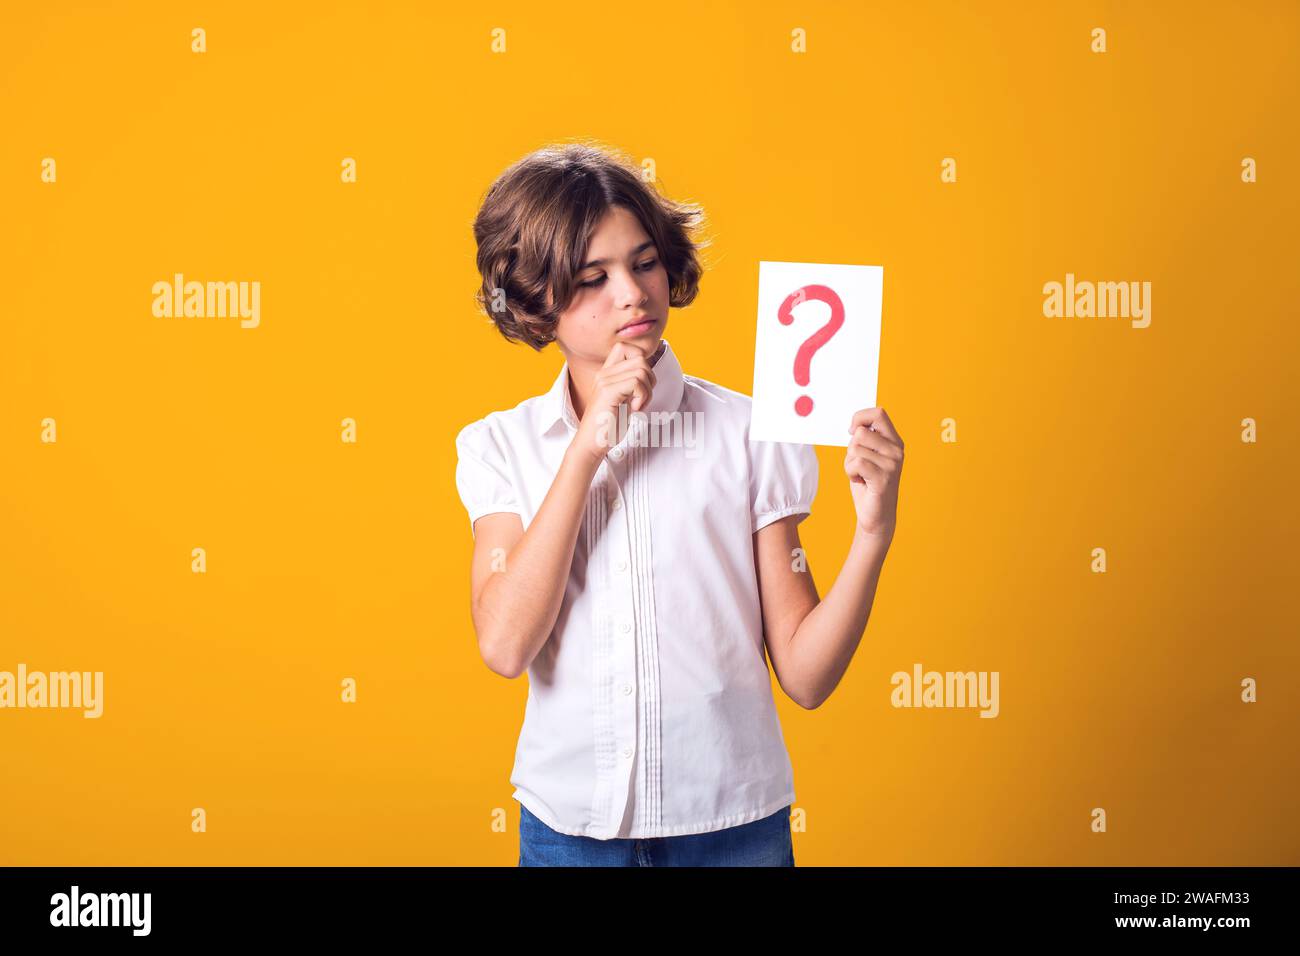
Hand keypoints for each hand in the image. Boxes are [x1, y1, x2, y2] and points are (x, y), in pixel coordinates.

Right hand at [570, 340, 656, 464]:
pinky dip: (643, 396)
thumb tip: (648, 374)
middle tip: (642, 397)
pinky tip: (635, 409)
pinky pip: (636, 382)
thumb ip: (630, 385)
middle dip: (650, 378)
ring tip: (638, 405)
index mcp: (606, 374)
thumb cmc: (608, 426)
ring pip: (641, 369)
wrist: (591, 444)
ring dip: (648, 389)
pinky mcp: (608, 392)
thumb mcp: (622, 400)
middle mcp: (604, 374)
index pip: (626, 347)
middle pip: (639, 357)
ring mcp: (604, 381)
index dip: (641, 360)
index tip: (642, 383)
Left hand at [845, 407, 902, 540]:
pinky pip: (856, 463)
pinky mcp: (883, 478)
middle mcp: (897, 450)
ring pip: (855, 449)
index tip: (852, 431)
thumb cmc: (867, 483)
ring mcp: (892, 464)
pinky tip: (860, 481)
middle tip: (859, 464)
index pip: (878, 413)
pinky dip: (850, 472)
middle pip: (861, 432)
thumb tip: (854, 425)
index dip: (859, 418)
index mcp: (894, 441)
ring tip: (861, 475)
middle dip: (851, 448)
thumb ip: (864, 439)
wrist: (876, 515)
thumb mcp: (867, 455)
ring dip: (849, 463)